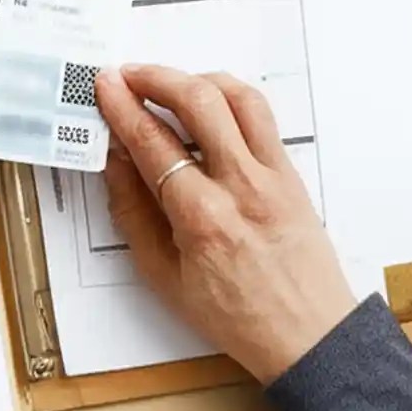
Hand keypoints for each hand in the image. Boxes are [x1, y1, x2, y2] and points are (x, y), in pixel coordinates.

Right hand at [95, 65, 355, 384]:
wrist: (307, 335)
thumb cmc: (235, 315)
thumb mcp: (163, 276)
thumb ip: (133, 212)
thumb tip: (114, 160)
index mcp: (202, 218)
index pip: (152, 142)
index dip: (122, 106)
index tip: (104, 85)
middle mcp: (241, 186)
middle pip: (198, 101)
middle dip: (155, 77)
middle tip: (128, 75)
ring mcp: (273, 174)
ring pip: (238, 96)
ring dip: (197, 78)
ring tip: (168, 83)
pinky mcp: (290, 172)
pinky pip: (261, 116)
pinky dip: (230, 97)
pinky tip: (209, 104)